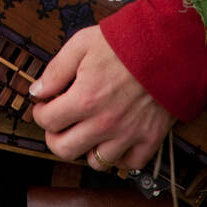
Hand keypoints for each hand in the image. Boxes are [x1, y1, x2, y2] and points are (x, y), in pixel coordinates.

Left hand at [29, 25, 175, 172]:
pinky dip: (119, 156)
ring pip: (95, 162)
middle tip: (60, 122)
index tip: (45, 105)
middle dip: (55, 136)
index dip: (40, 112)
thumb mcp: (82, 44)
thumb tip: (37, 91)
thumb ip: (56, 70)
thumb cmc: (125, 42)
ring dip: (87, 148)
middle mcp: (104, 123)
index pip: (47, 121)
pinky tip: (115, 139)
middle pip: (64, 149)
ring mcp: (128, 134)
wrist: (169, 45)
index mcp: (84, 98)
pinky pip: (128, 164)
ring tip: (88, 130)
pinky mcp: (150, 139)